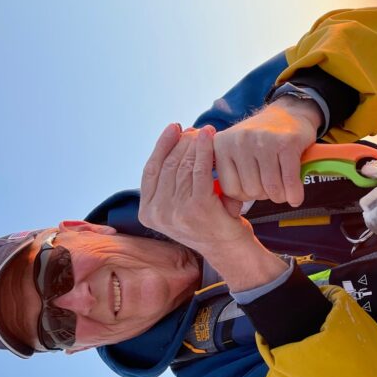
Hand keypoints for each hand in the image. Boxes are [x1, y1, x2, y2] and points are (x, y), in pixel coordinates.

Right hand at [139, 124, 250, 253]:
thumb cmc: (208, 222)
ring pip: (183, 165)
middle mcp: (157, 213)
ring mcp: (176, 212)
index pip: (150, 170)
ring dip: (194, 144)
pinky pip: (199, 170)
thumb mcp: (180, 204)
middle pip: (167, 165)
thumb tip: (178, 139)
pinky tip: (210, 136)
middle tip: (194, 130)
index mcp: (147, 213)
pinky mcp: (197, 208)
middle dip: (181, 142)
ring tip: (206, 131)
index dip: (161, 146)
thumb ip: (171, 182)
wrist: (229, 248)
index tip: (174, 127)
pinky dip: (205, 150)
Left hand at [211, 96, 321, 205]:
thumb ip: (229, 174)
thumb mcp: (236, 150)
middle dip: (264, 195)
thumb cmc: (261, 140)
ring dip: (281, 196)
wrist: (289, 114)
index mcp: (222, 145)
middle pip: (252, 191)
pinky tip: (296, 198)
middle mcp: (240, 140)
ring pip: (271, 188)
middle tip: (271, 186)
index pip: (230, 189)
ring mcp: (264, 141)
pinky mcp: (286, 143)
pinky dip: (294, 194)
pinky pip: (289, 180)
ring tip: (283, 190)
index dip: (245, 195)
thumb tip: (228, 209)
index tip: (254, 188)